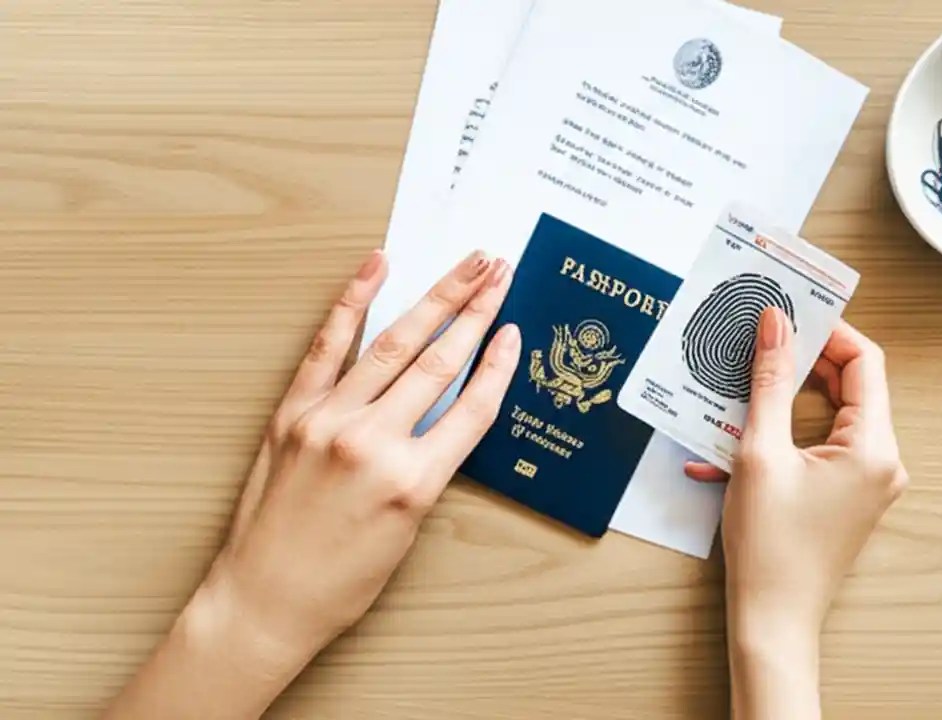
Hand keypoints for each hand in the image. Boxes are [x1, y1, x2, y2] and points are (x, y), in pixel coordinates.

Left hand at [104, 249, 519, 719]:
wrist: (263, 600)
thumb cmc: (340, 580)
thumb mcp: (408, 528)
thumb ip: (430, 463)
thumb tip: (448, 407)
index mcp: (411, 480)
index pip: (471, 406)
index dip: (498, 364)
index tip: (515, 328)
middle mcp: (370, 442)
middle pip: (438, 361)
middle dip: (475, 309)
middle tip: (499, 270)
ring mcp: (327, 421)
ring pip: (393, 344)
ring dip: (434, 298)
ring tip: (463, 266)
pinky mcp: (292, 413)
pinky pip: (327, 346)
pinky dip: (353, 303)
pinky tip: (377, 267)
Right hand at [687, 309, 906, 719]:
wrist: (772, 621)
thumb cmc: (769, 547)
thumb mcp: (760, 453)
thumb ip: (768, 383)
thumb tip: (775, 325)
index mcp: (874, 448)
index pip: (864, 362)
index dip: (828, 330)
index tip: (789, 313)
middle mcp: (882, 462)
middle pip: (849, 385)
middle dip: (801, 360)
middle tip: (759, 338)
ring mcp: (866, 481)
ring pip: (829, 414)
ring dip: (784, 397)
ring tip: (741, 381)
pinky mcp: (845, 495)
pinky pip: (819, 445)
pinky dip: (782, 432)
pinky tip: (735, 435)